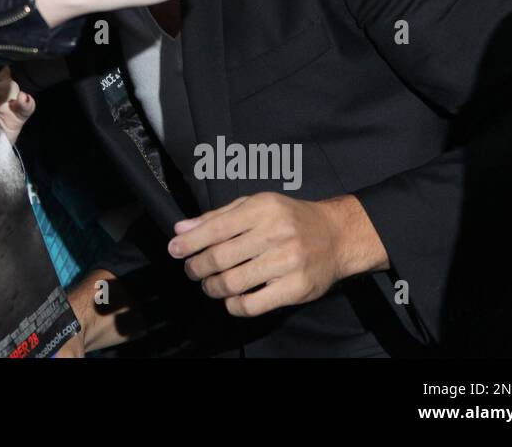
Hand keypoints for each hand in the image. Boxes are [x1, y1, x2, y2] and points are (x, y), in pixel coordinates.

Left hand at [169, 192, 387, 317]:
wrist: (337, 235)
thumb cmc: (290, 218)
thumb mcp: (255, 205)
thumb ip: (217, 217)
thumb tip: (181, 229)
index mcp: (262, 209)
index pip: (215, 228)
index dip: (189, 243)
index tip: (173, 250)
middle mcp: (275, 233)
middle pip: (220, 257)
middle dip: (197, 267)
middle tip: (192, 270)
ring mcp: (287, 262)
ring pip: (233, 282)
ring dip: (212, 287)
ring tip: (209, 285)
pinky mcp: (296, 288)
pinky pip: (253, 304)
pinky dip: (233, 305)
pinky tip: (230, 299)